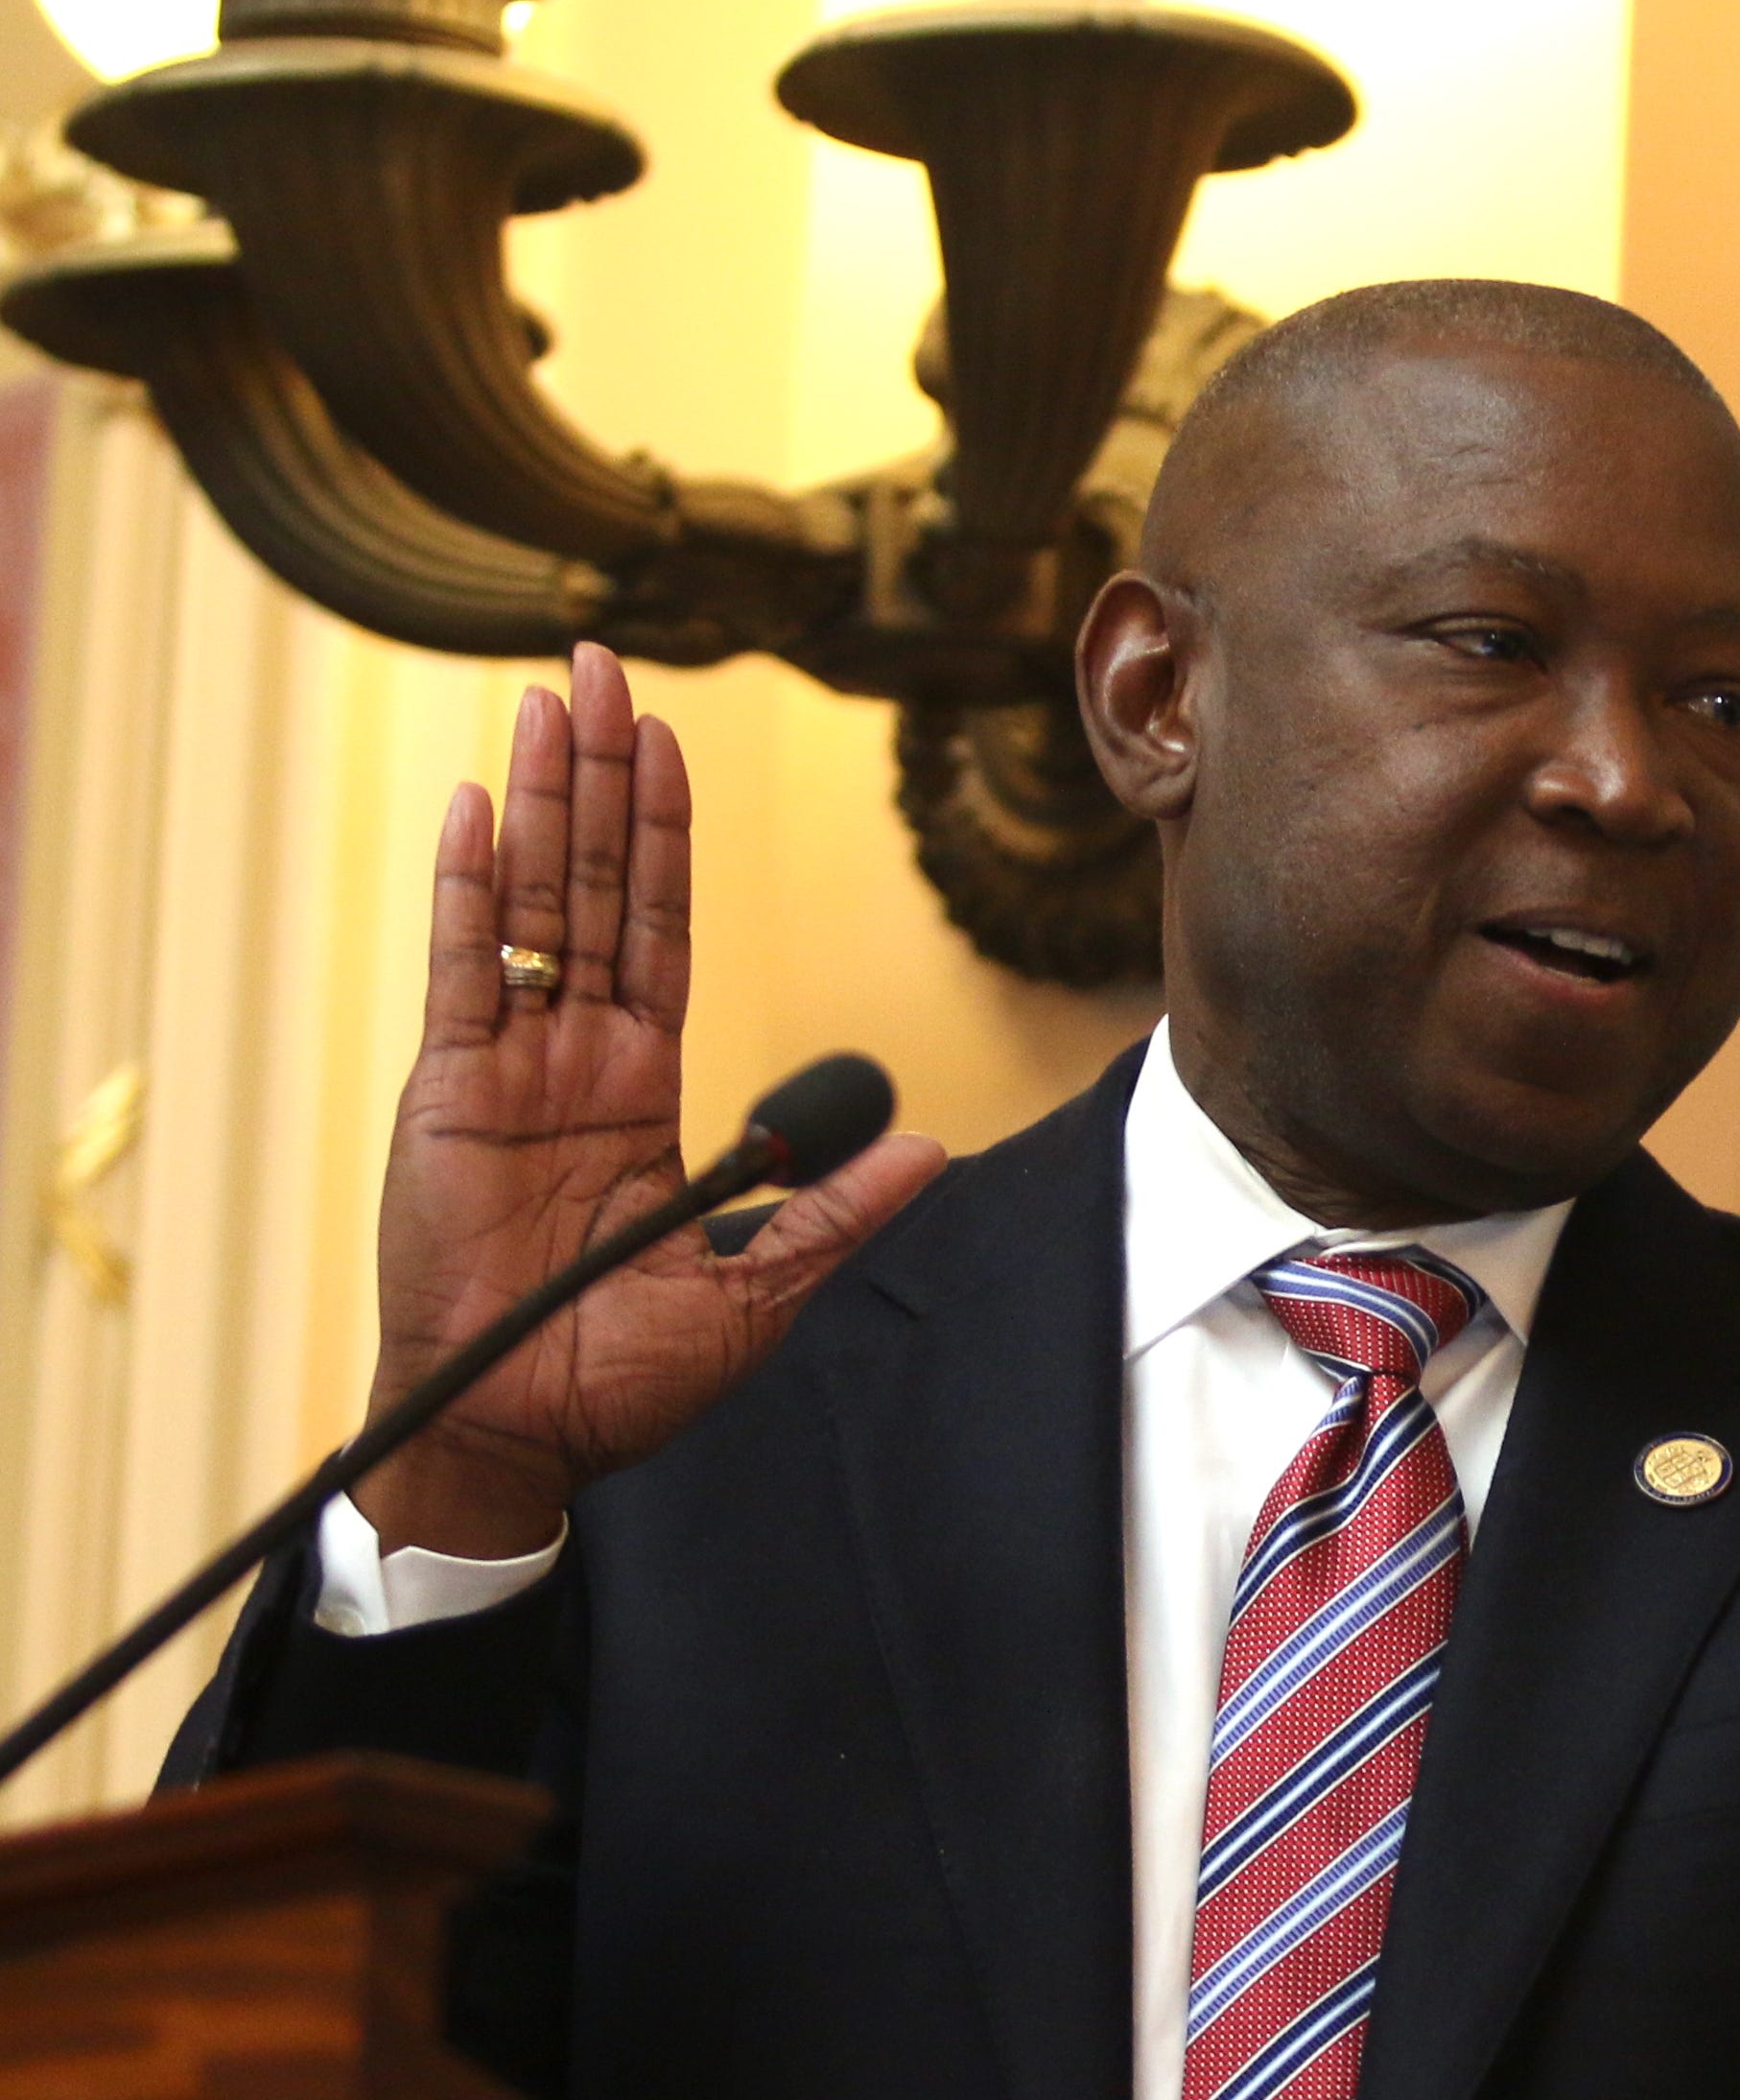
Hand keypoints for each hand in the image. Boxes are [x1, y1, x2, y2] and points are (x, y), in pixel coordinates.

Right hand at [350, 644, 945, 1559]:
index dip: (665, 835)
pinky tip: (481, 810)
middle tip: (603, 665)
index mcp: (644, 1090)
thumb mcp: (761, 1290)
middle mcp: (575, 1058)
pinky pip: (466, 972)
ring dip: (542, 798)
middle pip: (593, 886)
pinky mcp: (451, 1094)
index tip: (668, 741)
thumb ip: (833, 1209)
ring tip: (550, 698)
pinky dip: (473, 891)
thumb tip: (928, 1146)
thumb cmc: (622, 1378)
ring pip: (531, 902)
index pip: (662, 929)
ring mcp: (508, 1068)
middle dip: (602, 776)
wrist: (522, 1434)